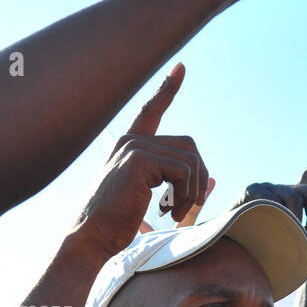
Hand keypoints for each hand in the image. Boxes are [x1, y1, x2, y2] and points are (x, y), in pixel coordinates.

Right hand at [72, 64, 210, 259]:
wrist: (92, 239)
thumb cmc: (117, 227)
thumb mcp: (154, 205)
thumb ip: (182, 192)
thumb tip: (213, 180)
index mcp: (129, 149)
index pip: (150, 111)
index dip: (167, 89)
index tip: (180, 67)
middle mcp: (131, 142)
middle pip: (188, 146)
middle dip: (197, 178)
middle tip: (187, 206)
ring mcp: (134, 148)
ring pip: (190, 159)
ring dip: (192, 190)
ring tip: (174, 212)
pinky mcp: (139, 159)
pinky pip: (183, 170)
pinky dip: (185, 193)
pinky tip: (167, 211)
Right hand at [237, 138, 306, 239]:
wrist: (230, 243)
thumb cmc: (263, 241)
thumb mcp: (293, 237)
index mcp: (292, 196)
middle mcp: (282, 188)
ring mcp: (267, 186)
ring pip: (294, 198)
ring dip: (296, 220)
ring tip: (291, 238)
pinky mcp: (252, 190)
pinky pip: (272, 201)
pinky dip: (276, 215)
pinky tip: (269, 227)